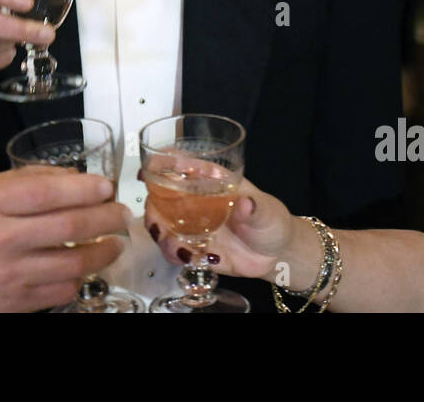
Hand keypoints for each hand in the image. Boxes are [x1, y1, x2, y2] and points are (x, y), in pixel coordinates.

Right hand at [0, 167, 127, 311]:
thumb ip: (21, 181)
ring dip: (103, 251)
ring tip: (114, 242)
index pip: (48, 192)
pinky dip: (79, 278)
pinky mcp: (13, 303)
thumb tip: (69, 178)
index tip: (105, 186)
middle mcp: (0, 239)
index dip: (84, 187)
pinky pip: (60, 291)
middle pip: (69, 226)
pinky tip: (83, 268)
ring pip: (73, 263)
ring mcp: (8, 275)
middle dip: (105, 218)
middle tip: (121, 213)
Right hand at [144, 178, 313, 283]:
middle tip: (159, 224)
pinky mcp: (194, 248)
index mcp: (211, 180)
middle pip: (160, 196)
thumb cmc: (271, 221)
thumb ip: (256, 208)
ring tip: (178, 248)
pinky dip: (175, 255)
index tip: (147, 173)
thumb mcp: (268, 211)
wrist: (276, 255)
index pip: (181, 165)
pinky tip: (191, 258)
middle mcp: (195, 200)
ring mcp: (192, 225)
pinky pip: (174, 250)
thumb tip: (246, 203)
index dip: (159, 165)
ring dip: (161, 235)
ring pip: (162, 225)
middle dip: (152, 209)